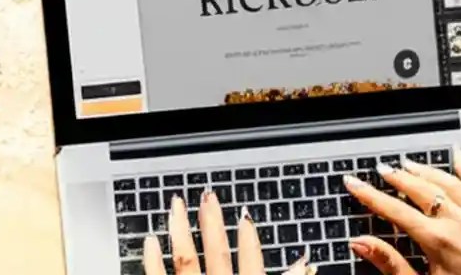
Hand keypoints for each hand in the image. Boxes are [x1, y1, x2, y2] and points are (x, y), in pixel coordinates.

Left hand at [143, 191, 313, 274]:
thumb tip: (307, 264)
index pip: (252, 263)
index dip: (250, 239)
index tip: (245, 215)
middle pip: (216, 252)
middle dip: (211, 221)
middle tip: (207, 196)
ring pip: (185, 258)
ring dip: (181, 229)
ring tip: (176, 205)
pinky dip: (152, 258)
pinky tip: (152, 239)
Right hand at [343, 145, 460, 274]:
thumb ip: (391, 264)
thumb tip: (361, 243)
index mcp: (437, 240)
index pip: (394, 210)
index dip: (369, 195)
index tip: (353, 183)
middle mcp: (459, 223)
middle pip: (420, 189)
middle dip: (396, 177)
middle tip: (380, 169)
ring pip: (448, 183)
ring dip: (426, 171)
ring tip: (408, 163)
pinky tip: (460, 158)